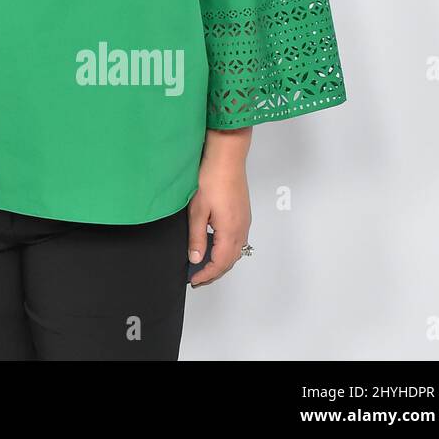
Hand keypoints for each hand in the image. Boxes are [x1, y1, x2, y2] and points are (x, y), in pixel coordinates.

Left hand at [187, 129, 251, 286]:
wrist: (226, 157)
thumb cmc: (211, 178)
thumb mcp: (197, 210)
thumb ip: (197, 237)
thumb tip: (195, 259)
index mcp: (230, 232)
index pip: (220, 263)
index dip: (206, 275)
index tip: (193, 280)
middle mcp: (241, 229)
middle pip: (230, 260)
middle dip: (213, 272)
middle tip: (197, 277)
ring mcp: (244, 222)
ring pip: (235, 251)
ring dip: (220, 261)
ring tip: (203, 264)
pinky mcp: (242, 214)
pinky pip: (237, 240)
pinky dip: (225, 249)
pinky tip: (213, 245)